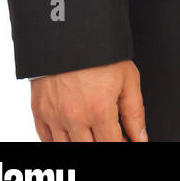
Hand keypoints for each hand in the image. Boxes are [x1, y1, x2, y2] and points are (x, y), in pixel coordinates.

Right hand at [31, 59, 146, 141]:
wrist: (67, 30)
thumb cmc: (99, 51)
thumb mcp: (127, 77)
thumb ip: (135, 112)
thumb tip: (140, 138)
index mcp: (99, 110)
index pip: (111, 146)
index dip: (120, 145)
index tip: (124, 140)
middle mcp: (75, 117)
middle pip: (90, 150)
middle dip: (102, 144)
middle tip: (108, 133)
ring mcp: (54, 116)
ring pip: (67, 149)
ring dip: (82, 143)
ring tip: (91, 133)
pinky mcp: (39, 111)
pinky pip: (47, 141)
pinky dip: (59, 142)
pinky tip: (72, 133)